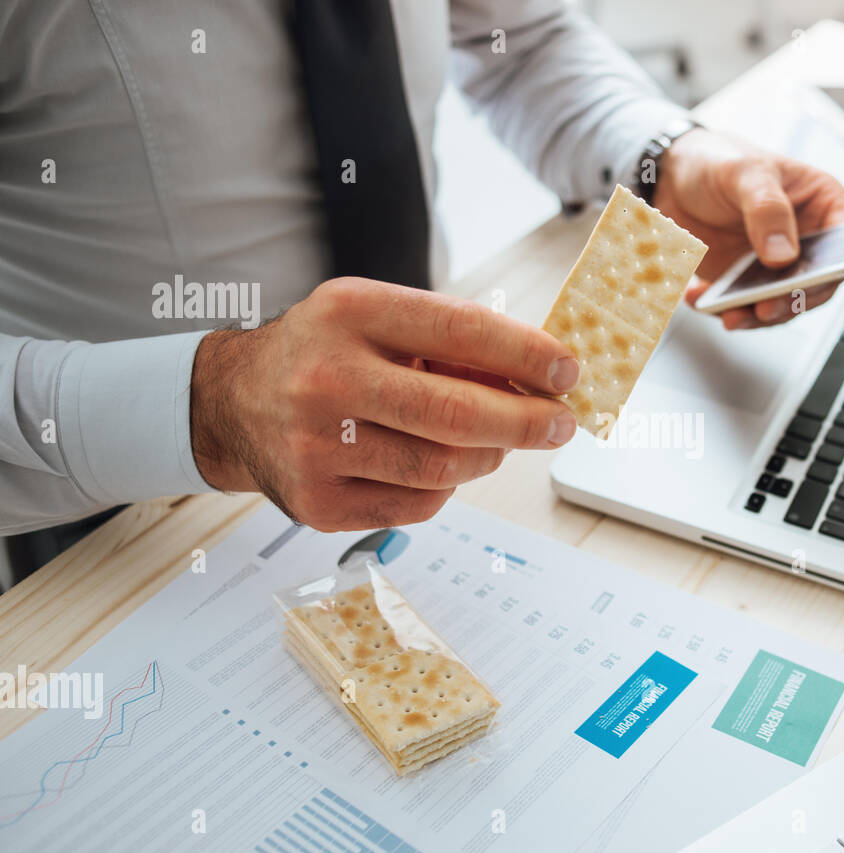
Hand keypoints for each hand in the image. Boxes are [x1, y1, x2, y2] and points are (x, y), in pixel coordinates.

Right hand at [190, 277, 579, 530]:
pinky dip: (445, 487)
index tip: (568, 372)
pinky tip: (435, 464)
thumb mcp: (377, 318)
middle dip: (526, 423)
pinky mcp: (317, 503)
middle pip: (457, 414)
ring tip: (495, 442)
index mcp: (349, 313)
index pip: (461, 332)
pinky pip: (418, 506)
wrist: (232, 404)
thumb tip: (540, 379)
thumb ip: (452, 340)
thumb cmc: (325, 353)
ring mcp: (315, 448)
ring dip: (488, 456)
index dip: (527, 355)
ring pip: (443, 469)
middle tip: (560, 424)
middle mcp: (326, 379)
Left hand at [653, 128, 843, 329]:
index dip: (841, 264)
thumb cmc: (718, 161)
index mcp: (821, 206)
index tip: (818, 278)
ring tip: (728, 312)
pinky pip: (740, 308)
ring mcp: (774, 268)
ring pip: (780, 305)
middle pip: (815, 284)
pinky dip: (720, 309)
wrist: (671, 179)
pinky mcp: (743, 285)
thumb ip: (767, 208)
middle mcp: (804, 242)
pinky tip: (698, 296)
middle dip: (790, 300)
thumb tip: (784, 254)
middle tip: (764, 306)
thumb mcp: (744, 172)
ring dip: (754, 315)